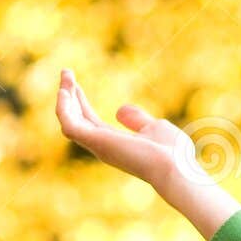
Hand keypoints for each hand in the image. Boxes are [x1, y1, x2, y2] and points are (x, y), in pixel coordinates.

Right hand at [55, 69, 197, 192]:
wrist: (177, 167)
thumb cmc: (172, 153)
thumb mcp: (155, 128)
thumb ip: (137, 120)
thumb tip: (119, 111)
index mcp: (115, 143)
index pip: (90, 121)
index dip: (81, 103)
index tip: (75, 85)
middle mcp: (102, 146)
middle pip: (77, 118)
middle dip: (69, 96)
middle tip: (65, 72)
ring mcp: (98, 145)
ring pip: (69, 120)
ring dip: (65, 97)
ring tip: (66, 74)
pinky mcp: (96, 142)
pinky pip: (70, 124)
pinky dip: (64, 108)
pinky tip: (65, 91)